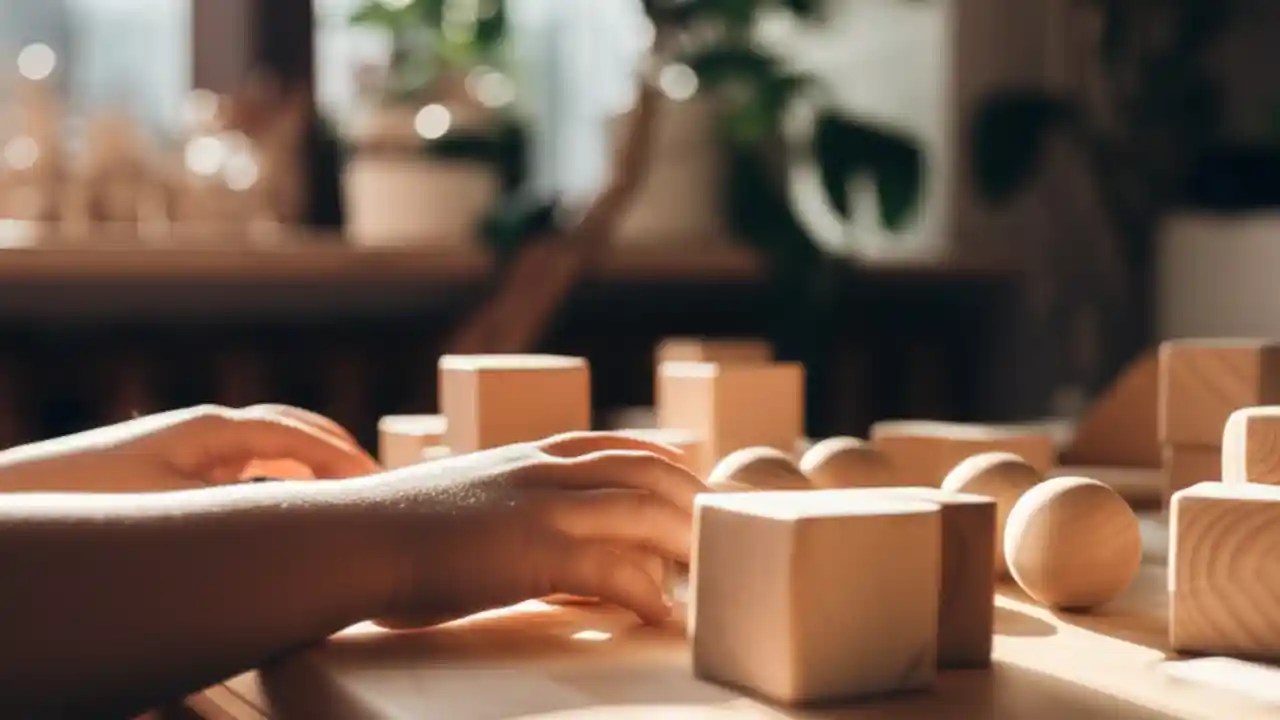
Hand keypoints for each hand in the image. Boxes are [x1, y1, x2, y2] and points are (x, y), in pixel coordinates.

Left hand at [0, 404, 378, 492]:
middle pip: (293, 432)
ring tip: (343, 497)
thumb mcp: (181, 510)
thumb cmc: (93, 501)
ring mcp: (192, 448)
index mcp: (214, 429)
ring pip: (271, 450)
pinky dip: (280, 481)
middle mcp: (207, 431)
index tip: (380, 486)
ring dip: (311, 467)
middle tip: (378, 486)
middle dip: (338, 453)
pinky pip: (247, 469)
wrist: (23, 498)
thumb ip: (250, 507)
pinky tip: (286, 507)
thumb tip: (304, 511)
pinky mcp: (175, 469)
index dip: (345, 459)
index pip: (300, 436)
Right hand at [359, 431, 702, 626]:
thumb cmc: (394, 530)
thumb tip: (529, 541)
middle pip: (646, 470)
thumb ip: (504, 507)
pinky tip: (665, 618)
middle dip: (692, 497)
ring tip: (714, 575)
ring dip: (687, 543)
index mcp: (527, 455)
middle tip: (722, 531)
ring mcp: (543, 506)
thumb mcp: (462, 500)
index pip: (616, 444)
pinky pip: (616, 570)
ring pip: (645, 511)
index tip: (692, 478)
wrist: (352, 538)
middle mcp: (544, 470)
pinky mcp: (536, 550)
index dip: (663, 460)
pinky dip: (649, 594)